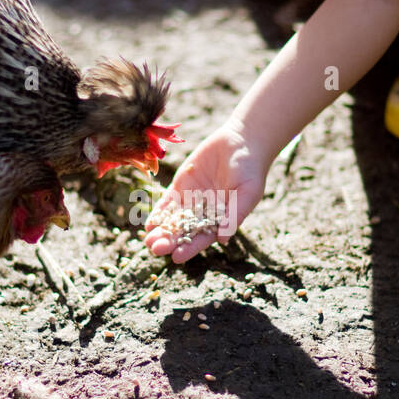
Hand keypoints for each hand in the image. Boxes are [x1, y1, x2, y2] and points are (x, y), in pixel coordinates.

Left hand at [144, 122, 266, 262]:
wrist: (242, 141)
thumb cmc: (250, 169)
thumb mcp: (248, 192)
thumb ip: (235, 215)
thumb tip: (223, 239)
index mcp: (221, 220)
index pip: (202, 238)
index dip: (189, 248)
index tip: (176, 257)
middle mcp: (204, 213)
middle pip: (184, 231)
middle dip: (170, 241)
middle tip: (155, 248)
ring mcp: (192, 200)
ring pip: (173, 219)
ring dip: (161, 230)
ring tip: (148, 240)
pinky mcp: (182, 185)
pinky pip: (168, 202)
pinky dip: (159, 212)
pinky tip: (149, 223)